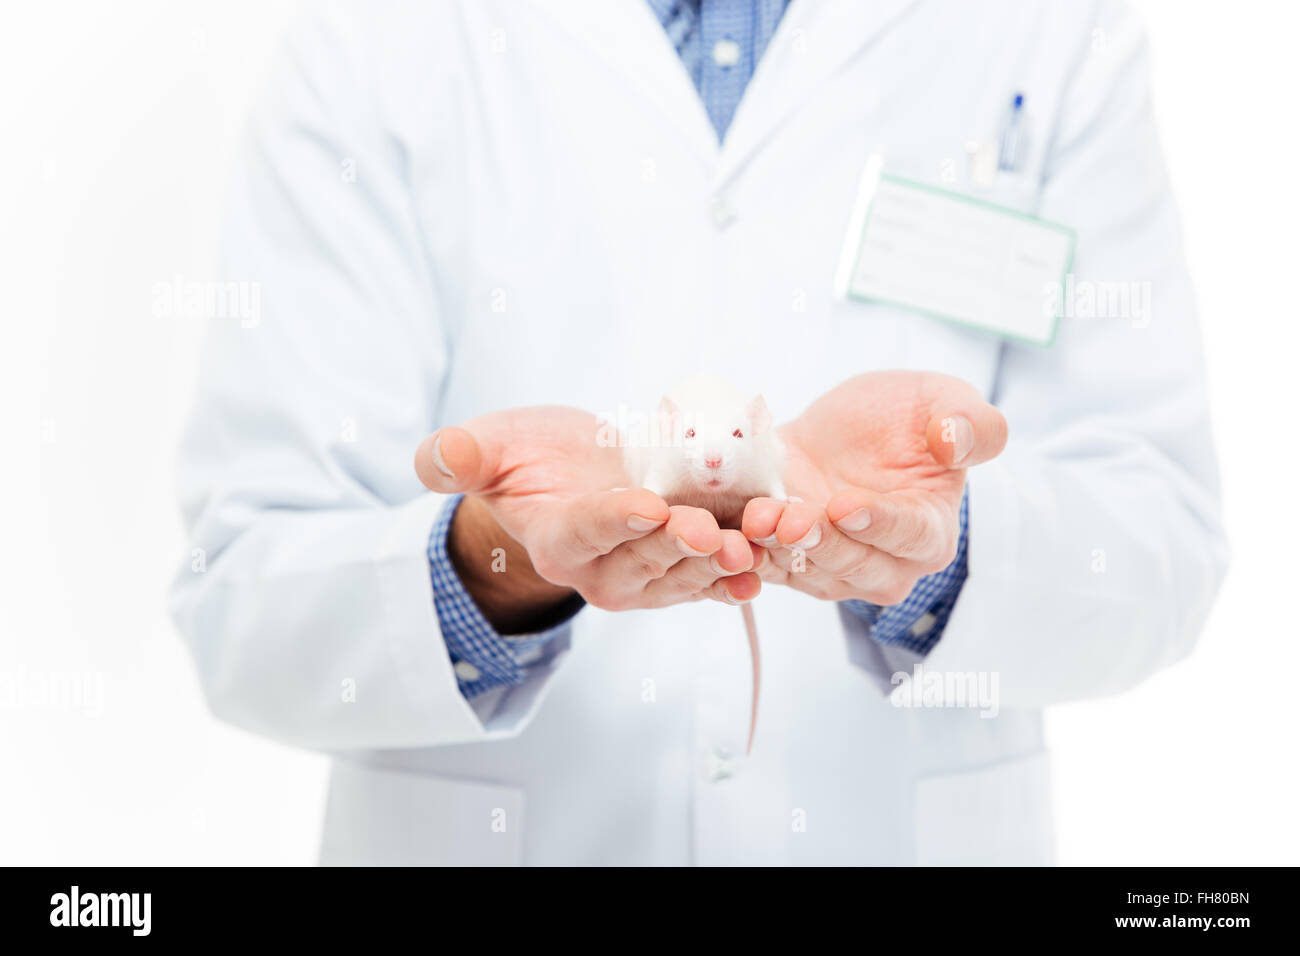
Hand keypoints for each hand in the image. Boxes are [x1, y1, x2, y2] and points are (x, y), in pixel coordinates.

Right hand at [414, 406, 760, 631]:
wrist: (570, 477)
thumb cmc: (526, 461)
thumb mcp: (489, 448)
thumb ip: (460, 456)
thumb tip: (436, 458)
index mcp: (558, 539)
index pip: (586, 532)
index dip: (615, 520)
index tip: (645, 505)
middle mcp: (605, 569)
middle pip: (646, 560)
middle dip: (677, 547)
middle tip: (706, 531)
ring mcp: (651, 573)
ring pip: (688, 573)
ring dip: (722, 563)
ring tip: (751, 548)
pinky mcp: (686, 565)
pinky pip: (717, 572)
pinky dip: (745, 565)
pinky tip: (771, 559)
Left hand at [741, 371, 1006, 604]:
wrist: (842, 430)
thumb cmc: (904, 417)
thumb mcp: (945, 400)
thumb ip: (972, 424)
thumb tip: (956, 441)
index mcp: (932, 531)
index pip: (911, 536)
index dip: (880, 523)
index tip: (847, 505)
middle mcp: (886, 564)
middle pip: (856, 564)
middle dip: (823, 542)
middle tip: (794, 518)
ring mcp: (833, 570)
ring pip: (807, 570)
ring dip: (779, 549)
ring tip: (758, 519)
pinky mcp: (788, 563)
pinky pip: (767, 567)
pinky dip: (749, 554)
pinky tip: (731, 533)